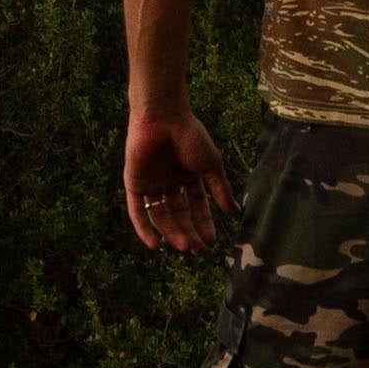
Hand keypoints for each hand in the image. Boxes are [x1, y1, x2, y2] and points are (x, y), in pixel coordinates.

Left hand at [124, 107, 233, 251]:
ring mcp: (151, 183)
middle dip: (188, 232)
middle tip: (197, 250)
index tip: (212, 242)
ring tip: (184, 246)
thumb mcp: (210, 164)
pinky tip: (155, 244)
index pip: (197, 206)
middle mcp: (169, 181)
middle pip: (178, 214)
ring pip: (160, 215)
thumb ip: (221, 189)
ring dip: (171, 232)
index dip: (204, 223)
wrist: (163, 117)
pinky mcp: (134, 183)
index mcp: (188, 175)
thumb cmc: (190, 136)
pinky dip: (144, 228)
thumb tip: (234, 212)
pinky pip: (137, 210)